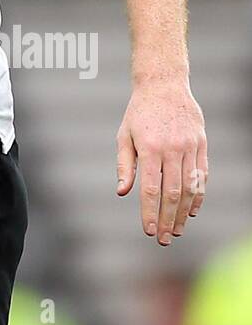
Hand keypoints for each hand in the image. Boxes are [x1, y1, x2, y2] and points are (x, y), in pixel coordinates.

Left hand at [116, 76, 206, 244]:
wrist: (164, 85)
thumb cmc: (139, 113)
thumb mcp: (124, 136)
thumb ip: (125, 166)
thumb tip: (122, 193)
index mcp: (150, 148)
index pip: (151, 189)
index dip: (150, 213)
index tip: (149, 231)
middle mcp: (172, 149)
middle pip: (173, 193)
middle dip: (168, 220)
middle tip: (164, 240)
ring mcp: (190, 147)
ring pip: (190, 188)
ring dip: (184, 213)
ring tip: (177, 230)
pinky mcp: (201, 145)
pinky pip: (202, 175)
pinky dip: (198, 195)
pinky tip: (192, 211)